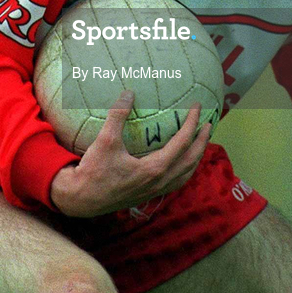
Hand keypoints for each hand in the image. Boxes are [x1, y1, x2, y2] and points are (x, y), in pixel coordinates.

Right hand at [50, 91, 211, 217]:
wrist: (82, 199)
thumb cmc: (94, 170)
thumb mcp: (105, 140)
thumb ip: (118, 115)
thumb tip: (129, 93)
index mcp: (155, 169)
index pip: (182, 143)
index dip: (192, 123)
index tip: (197, 107)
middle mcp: (160, 181)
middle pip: (191, 160)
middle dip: (202, 141)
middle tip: (208, 123)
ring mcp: (155, 190)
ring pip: (186, 174)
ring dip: (196, 157)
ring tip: (200, 142)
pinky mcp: (148, 194)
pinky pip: (176, 181)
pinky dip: (184, 169)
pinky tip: (179, 162)